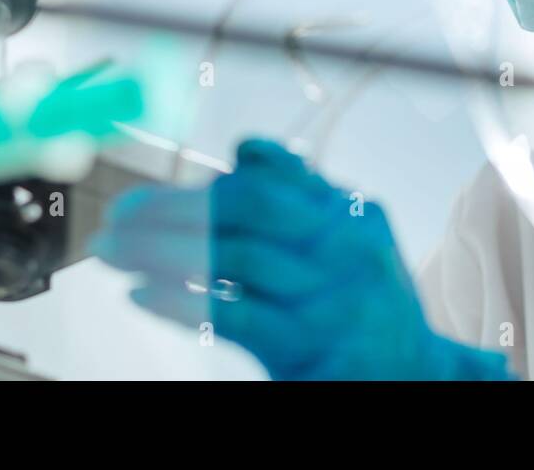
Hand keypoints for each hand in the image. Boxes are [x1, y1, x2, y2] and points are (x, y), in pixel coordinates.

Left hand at [91, 138, 510, 379]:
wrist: (421, 380)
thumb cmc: (369, 309)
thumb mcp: (354, 244)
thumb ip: (303, 199)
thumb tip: (241, 154)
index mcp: (349, 214)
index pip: (270, 175)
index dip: (200, 178)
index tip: (149, 192)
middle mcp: (343, 245)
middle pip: (244, 205)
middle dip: (170, 205)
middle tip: (119, 213)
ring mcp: (328, 295)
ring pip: (230, 255)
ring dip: (157, 248)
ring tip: (112, 250)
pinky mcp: (309, 345)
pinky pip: (232, 312)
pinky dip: (179, 299)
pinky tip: (141, 293)